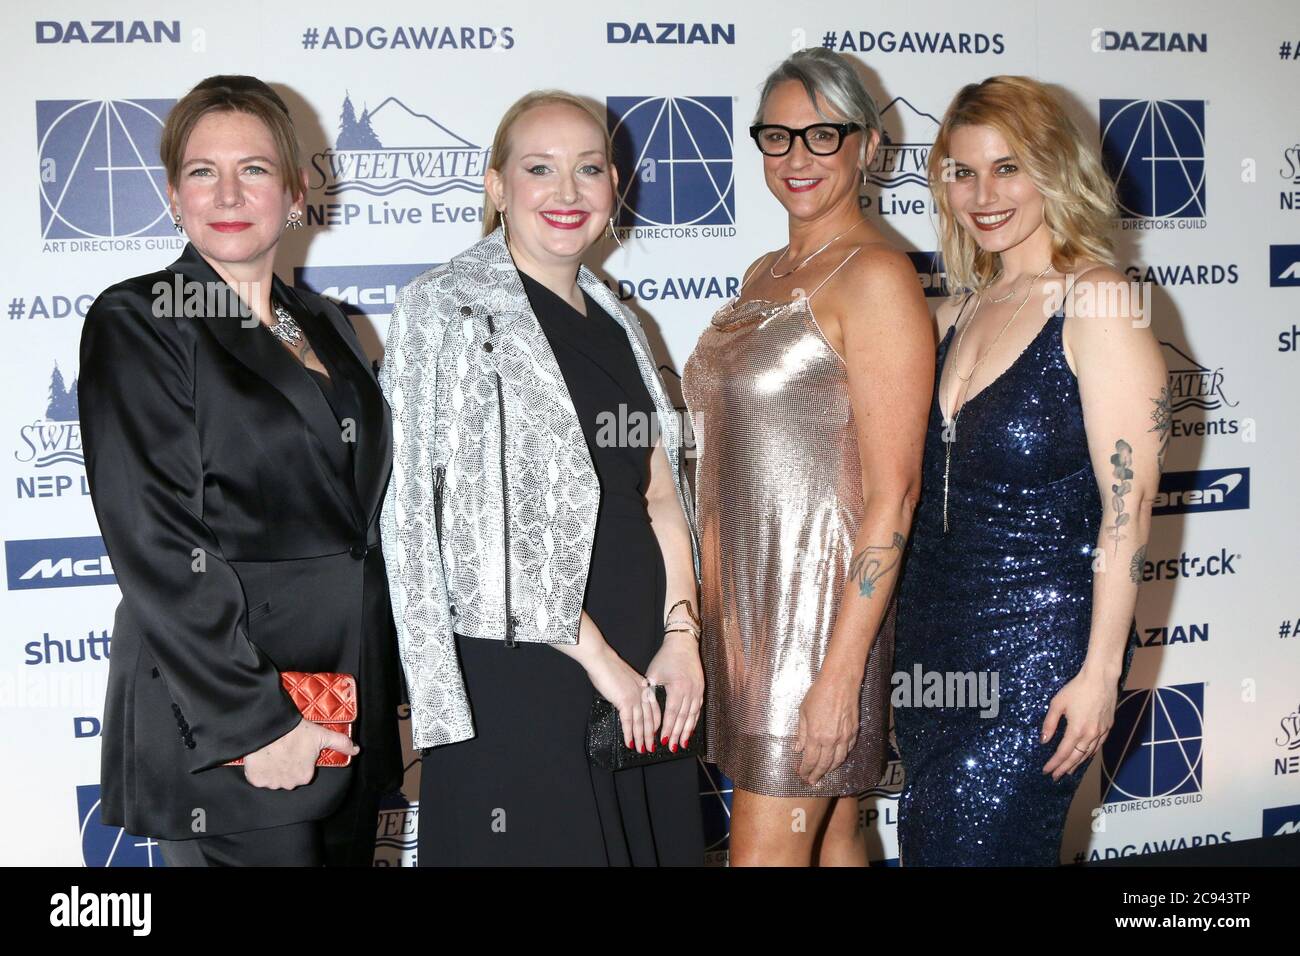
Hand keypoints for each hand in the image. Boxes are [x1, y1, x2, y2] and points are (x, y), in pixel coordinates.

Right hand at [242, 718, 358, 789]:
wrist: (269, 726)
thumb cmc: (295, 730)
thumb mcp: (322, 735)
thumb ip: (341, 743)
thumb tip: (356, 750)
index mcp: (305, 776)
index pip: (304, 771)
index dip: (300, 759)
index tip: (296, 748)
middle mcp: (289, 784)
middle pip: (288, 776)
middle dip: (286, 765)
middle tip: (284, 748)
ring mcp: (271, 783)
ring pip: (273, 778)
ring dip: (273, 768)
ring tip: (273, 751)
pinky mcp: (256, 780)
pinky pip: (258, 778)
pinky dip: (259, 770)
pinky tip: (262, 757)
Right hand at [584, 644, 661, 754]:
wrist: (601, 659)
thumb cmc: (608, 667)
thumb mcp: (624, 679)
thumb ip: (628, 691)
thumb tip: (625, 702)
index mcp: (644, 687)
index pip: (654, 709)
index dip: (655, 723)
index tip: (655, 733)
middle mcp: (643, 693)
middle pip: (649, 719)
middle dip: (650, 735)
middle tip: (651, 748)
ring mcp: (635, 697)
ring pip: (640, 723)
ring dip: (641, 738)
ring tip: (642, 750)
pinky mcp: (625, 701)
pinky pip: (628, 722)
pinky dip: (629, 734)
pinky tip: (630, 743)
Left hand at [646, 632, 703, 751]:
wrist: (683, 644)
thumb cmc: (666, 657)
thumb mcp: (654, 673)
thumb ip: (650, 692)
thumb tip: (645, 709)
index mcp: (677, 687)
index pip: (671, 713)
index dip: (667, 728)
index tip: (662, 741)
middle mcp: (690, 691)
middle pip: (683, 718)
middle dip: (677, 735)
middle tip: (672, 748)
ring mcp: (698, 690)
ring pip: (692, 715)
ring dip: (687, 731)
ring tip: (682, 744)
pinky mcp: (701, 688)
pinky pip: (698, 708)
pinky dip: (694, 720)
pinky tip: (690, 729)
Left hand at [795, 669, 860, 786]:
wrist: (840, 682)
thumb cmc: (818, 694)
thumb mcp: (803, 712)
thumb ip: (801, 733)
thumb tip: (797, 748)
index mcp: (816, 736)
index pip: (810, 760)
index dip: (806, 770)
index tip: (802, 775)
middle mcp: (831, 740)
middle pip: (824, 764)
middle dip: (817, 774)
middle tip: (812, 781)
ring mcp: (845, 737)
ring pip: (838, 760)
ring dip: (830, 769)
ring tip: (824, 773)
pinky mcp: (854, 731)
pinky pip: (848, 750)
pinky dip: (842, 757)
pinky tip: (837, 759)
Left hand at [1040, 668, 1117, 780]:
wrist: (1101, 679)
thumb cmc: (1077, 689)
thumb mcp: (1057, 704)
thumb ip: (1049, 724)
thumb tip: (1044, 740)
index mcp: (1076, 730)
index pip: (1063, 753)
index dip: (1054, 763)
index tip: (1046, 771)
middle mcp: (1090, 735)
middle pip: (1076, 757)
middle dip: (1064, 768)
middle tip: (1055, 776)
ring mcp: (1101, 732)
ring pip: (1088, 754)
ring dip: (1077, 763)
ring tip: (1068, 770)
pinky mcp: (1107, 727)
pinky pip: (1097, 746)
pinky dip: (1089, 754)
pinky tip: (1084, 756)